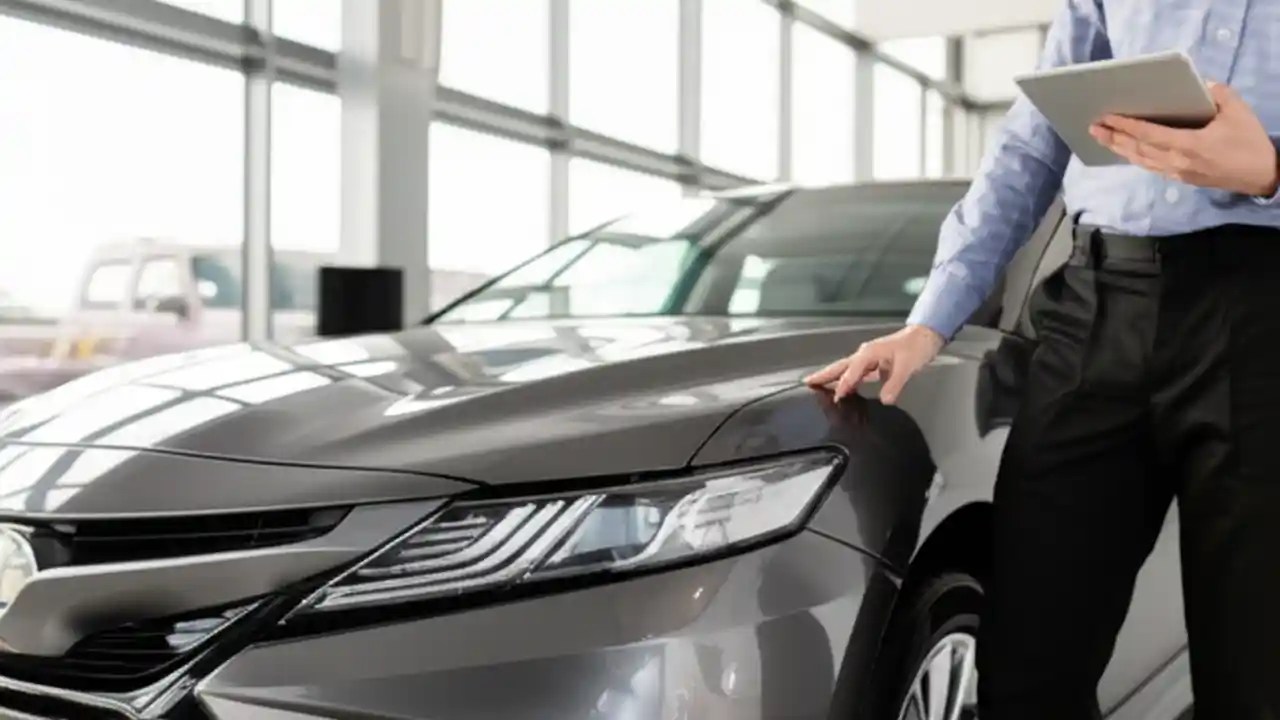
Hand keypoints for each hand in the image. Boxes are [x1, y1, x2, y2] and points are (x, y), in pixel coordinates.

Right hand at [804, 325, 944, 404]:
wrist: (926, 336)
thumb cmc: (916, 347)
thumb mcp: (906, 366)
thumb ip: (894, 384)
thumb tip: (885, 400)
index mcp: (868, 353)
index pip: (851, 372)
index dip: (842, 385)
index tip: (835, 398)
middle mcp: (865, 355)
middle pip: (840, 367)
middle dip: (824, 375)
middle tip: (807, 382)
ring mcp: (869, 359)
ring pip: (847, 370)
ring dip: (834, 378)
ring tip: (819, 386)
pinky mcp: (875, 363)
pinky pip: (857, 374)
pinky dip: (849, 381)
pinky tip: (846, 389)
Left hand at [1089, 82, 1278, 196]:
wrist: (1262, 174)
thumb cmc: (1249, 141)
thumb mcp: (1237, 111)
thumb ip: (1216, 94)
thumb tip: (1197, 85)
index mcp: (1189, 145)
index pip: (1149, 134)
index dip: (1126, 126)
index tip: (1107, 117)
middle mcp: (1177, 161)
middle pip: (1137, 149)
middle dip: (1113, 137)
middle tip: (1093, 126)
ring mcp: (1176, 172)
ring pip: (1140, 160)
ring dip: (1119, 148)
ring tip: (1101, 136)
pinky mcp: (1180, 178)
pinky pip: (1150, 167)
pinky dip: (1134, 157)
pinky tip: (1124, 150)